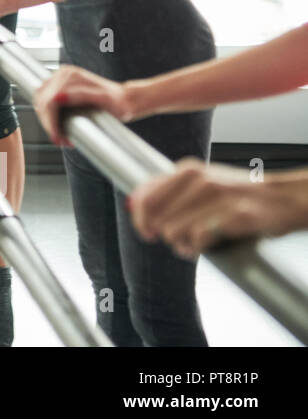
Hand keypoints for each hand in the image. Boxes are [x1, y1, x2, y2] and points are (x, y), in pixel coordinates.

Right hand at [32, 66, 136, 147]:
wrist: (125, 100)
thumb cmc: (119, 102)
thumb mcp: (105, 99)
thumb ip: (81, 95)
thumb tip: (57, 98)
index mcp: (71, 75)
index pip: (49, 100)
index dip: (50, 121)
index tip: (57, 137)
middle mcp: (63, 74)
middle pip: (42, 101)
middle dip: (47, 123)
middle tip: (59, 140)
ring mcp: (60, 79)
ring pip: (41, 102)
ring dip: (46, 120)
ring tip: (59, 135)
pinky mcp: (60, 86)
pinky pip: (45, 101)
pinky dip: (48, 116)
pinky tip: (58, 126)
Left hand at [128, 159, 307, 258]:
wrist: (284, 198)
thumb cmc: (240, 194)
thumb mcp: (202, 182)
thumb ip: (170, 190)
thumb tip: (134, 205)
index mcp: (187, 170)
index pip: (145, 195)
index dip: (140, 219)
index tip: (146, 231)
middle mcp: (200, 180)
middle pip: (157, 218)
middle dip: (162, 234)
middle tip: (177, 240)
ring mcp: (218, 197)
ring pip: (174, 231)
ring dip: (180, 244)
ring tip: (192, 244)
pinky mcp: (235, 216)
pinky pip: (199, 239)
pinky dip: (197, 249)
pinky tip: (203, 247)